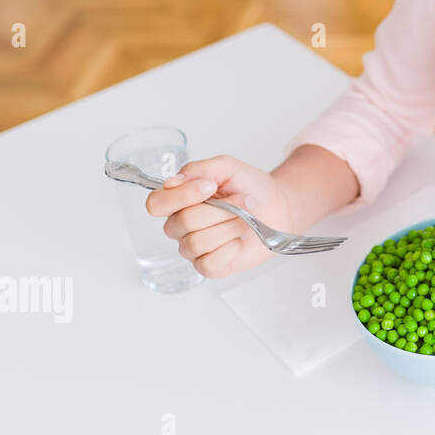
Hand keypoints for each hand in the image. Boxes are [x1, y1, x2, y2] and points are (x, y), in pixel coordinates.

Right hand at [145, 154, 297, 278]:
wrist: (278, 208)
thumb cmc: (252, 188)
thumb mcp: (229, 167)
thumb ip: (200, 169)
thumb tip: (174, 181)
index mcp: (178, 200)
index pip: (156, 203)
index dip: (181, 196)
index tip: (211, 186)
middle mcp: (180, 225)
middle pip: (184, 222)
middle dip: (221, 210)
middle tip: (243, 201)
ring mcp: (192, 248)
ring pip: (197, 242)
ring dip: (230, 226)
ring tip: (244, 219)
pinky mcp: (208, 266)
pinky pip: (209, 262)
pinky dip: (230, 248)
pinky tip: (238, 240)